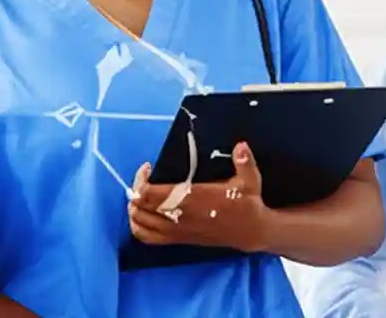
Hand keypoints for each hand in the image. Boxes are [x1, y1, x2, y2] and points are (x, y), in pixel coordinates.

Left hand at [128, 141, 269, 252]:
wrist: (250, 232)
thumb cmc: (247, 204)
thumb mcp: (250, 181)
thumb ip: (244, 163)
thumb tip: (241, 145)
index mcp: (193, 199)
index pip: (154, 193)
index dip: (142, 181)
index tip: (147, 167)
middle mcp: (181, 216)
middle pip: (143, 206)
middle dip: (137, 191)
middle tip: (143, 177)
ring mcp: (177, 230)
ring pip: (141, 223)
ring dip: (134, 208)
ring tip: (139, 194)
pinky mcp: (178, 239)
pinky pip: (148, 238)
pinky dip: (137, 227)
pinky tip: (139, 215)